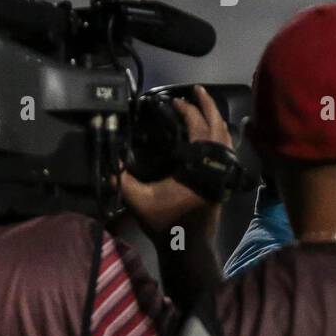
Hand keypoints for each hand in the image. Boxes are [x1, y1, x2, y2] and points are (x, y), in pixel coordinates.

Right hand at [119, 85, 231, 241]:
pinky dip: (221, 133)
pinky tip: (212, 129)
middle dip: (209, 105)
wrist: (189, 245)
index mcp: (199, 164)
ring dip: (216, 118)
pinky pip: (227, 148)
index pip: (198, 128)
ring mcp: (223, 170)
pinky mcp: (223, 178)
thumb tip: (109, 159)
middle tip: (198, 89)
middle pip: (218, 126)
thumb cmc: (166, 222)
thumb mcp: (139, 200)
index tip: (174, 100)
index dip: (188, 111)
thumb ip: (122, 178)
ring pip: (226, 136)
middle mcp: (216, 163)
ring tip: (205, 103)